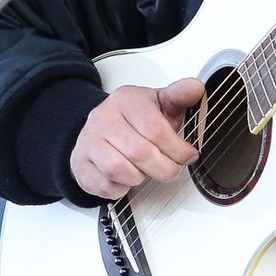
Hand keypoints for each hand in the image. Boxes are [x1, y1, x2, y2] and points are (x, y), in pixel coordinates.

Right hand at [70, 78, 202, 200]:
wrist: (102, 128)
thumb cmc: (136, 119)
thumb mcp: (161, 102)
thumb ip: (180, 96)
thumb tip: (195, 88)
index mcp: (126, 100)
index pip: (155, 130)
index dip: (177, 149)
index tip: (188, 156)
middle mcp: (103, 118)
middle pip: (139, 153)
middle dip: (164, 168)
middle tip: (172, 170)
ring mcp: (88, 141)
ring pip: (118, 170)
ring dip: (140, 177)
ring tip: (146, 171)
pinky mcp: (79, 163)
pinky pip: (102, 185)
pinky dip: (120, 188)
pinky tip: (127, 179)